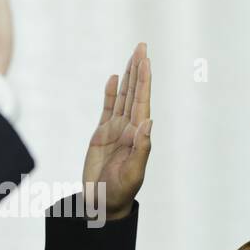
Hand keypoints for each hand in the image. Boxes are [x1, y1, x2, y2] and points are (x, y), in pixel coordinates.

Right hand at [82, 43, 152, 220]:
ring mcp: (116, 130)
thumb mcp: (133, 173)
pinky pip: (107, 108)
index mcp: (138, 135)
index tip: (145, 60)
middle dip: (138, 69)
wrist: (102, 202)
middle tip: (141, 46)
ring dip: (128, 76)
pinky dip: (110, 93)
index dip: (144, 80)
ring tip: (132, 56)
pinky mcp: (102, 135)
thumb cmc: (120, 192)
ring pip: (122, 96)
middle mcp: (129, 128)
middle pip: (134, 92)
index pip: (142, 101)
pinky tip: (113, 78)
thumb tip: (148, 122)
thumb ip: (141, 148)